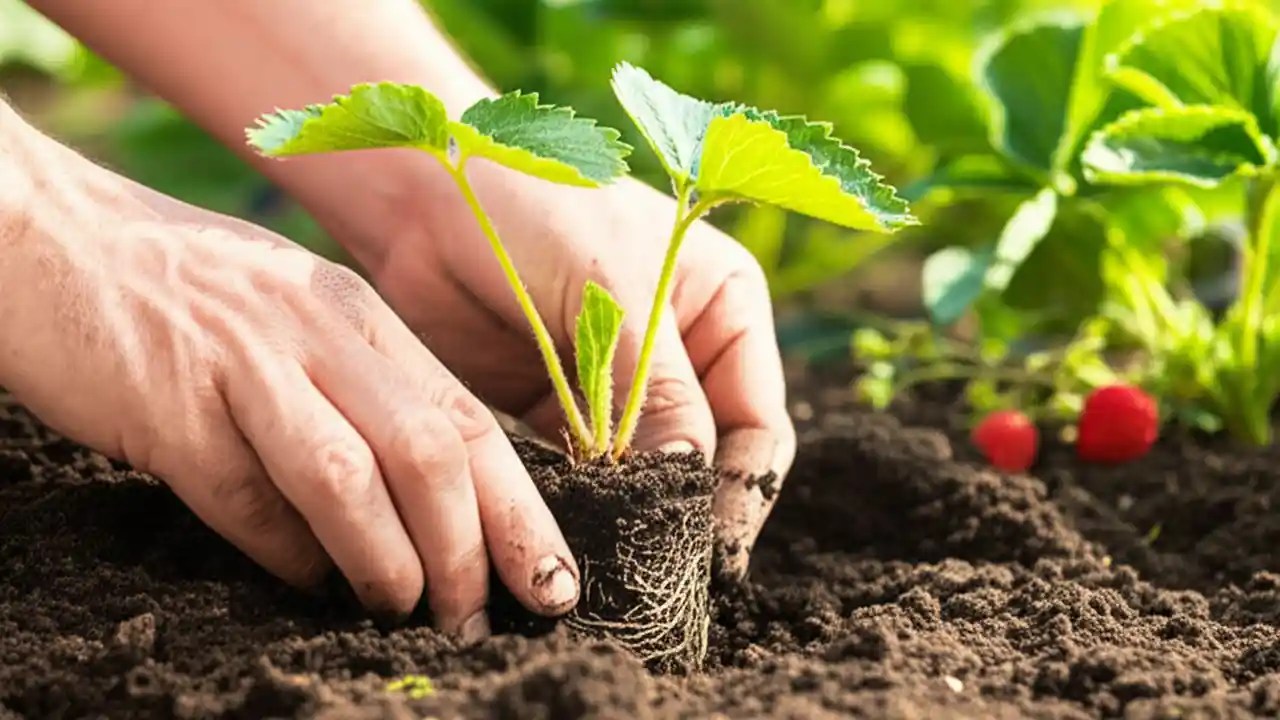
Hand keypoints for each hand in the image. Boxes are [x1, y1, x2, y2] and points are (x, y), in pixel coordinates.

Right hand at [0, 129, 580, 637]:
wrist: (45, 234)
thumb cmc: (185, 291)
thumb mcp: (295, 315)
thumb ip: (361, 394)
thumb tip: (422, 507)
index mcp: (361, 313)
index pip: (470, 421)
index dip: (521, 512)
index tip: (551, 582)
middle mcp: (318, 332)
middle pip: (431, 453)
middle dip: (470, 552)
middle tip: (477, 619)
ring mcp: (244, 366)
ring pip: (352, 480)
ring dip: (389, 564)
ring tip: (403, 609)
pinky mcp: (171, 409)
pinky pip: (249, 503)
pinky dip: (289, 557)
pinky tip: (304, 581)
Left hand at [371, 165, 796, 577]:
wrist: (425, 191)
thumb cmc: (536, 207)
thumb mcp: (613, 293)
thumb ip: (657, 394)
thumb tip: (686, 493)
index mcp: (725, 309)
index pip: (758, 422)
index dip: (743, 491)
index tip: (718, 553)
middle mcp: (683, 353)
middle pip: (708, 458)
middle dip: (689, 513)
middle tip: (665, 573)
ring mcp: (620, 387)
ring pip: (646, 475)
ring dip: (633, 518)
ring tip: (620, 568)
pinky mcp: (559, 410)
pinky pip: (586, 476)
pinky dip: (583, 509)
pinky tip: (573, 541)